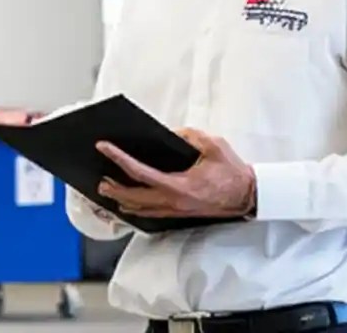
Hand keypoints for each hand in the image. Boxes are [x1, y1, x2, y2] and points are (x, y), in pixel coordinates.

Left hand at [95, 128, 256, 218]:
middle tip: (100, 181)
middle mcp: (174, 201)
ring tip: (109, 191)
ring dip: (123, 200)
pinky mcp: (180, 214)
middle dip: (114, 189)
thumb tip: (170, 133)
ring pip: (141, 210)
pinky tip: (131, 202)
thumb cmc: (231, 172)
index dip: (119, 159)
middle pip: (134, 198)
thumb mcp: (212, 145)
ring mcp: (176, 211)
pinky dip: (138, 208)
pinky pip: (152, 214)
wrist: (247, 195)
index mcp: (179, 185)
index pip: (140, 172)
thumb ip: (188, 136)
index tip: (105, 148)